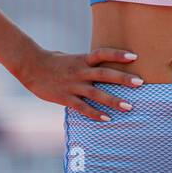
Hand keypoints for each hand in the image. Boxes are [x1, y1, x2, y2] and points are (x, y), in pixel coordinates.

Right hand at [16, 44, 143, 122]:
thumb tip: (101, 63)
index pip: (103, 53)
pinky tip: (107, 119)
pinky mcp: (65, 98)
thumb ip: (87, 61)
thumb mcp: (72, 57)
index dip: (118, 54)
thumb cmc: (53, 61)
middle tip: (140, 83)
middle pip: (104, 74)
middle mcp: (80, 71)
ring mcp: (73, 85)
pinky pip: (82, 107)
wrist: (30, 67)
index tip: (135, 57)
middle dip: (123, 78)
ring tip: (129, 107)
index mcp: (82, 59)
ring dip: (113, 100)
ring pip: (96, 93)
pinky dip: (95, 113)